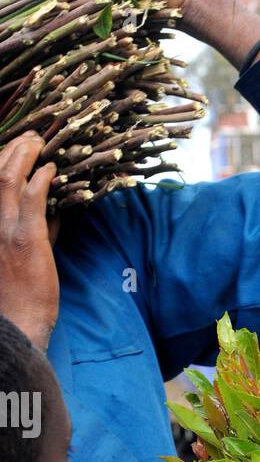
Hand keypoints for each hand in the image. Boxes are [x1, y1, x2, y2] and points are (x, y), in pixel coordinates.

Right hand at [0, 134, 58, 350]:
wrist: (16, 324)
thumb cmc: (20, 296)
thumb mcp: (19, 256)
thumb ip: (34, 229)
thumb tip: (52, 210)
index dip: (2, 159)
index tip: (16, 145)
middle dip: (11, 149)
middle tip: (30, 136)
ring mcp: (3, 229)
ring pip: (8, 179)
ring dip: (24, 155)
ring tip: (38, 142)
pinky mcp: (25, 239)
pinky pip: (32, 199)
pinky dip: (41, 179)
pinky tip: (50, 169)